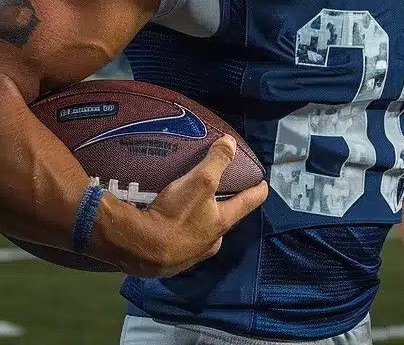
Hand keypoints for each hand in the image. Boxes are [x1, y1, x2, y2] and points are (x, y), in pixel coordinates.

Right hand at [116, 136, 268, 277]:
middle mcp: (212, 241)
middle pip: (225, 219)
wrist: (140, 250)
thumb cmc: (176, 216)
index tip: (263, 183)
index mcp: (224, 221)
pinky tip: (167, 224)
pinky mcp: (172, 262)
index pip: (250, 202)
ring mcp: (192, 254)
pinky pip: (180, 242)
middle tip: (217, 191)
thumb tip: (231, 143)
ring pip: (202, 232)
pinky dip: (179, 231)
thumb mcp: (200, 181)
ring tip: (188, 205)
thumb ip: (217, 161)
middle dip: (223, 205)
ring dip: (199, 219)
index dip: (258, 190)